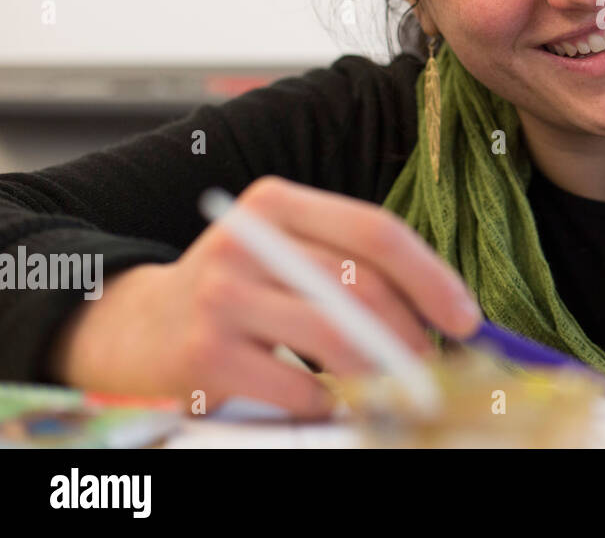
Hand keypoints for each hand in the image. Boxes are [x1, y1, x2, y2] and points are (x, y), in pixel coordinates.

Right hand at [48, 175, 481, 417]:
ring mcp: (221, 296)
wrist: (136, 328)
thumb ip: (353, 267)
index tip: (466, 318)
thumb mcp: (287, 253)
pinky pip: (300, 389)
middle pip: (362, 287)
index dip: (432, 278)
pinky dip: (327, 403)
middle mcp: (247, 240)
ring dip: (380, 372)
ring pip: (338, 338)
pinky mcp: (206, 356)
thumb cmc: (238, 291)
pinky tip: (323, 401)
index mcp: (278, 203)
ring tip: (391, 385)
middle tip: (432, 365)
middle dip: (412, 334)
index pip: (376, 232)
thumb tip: (443, 311)